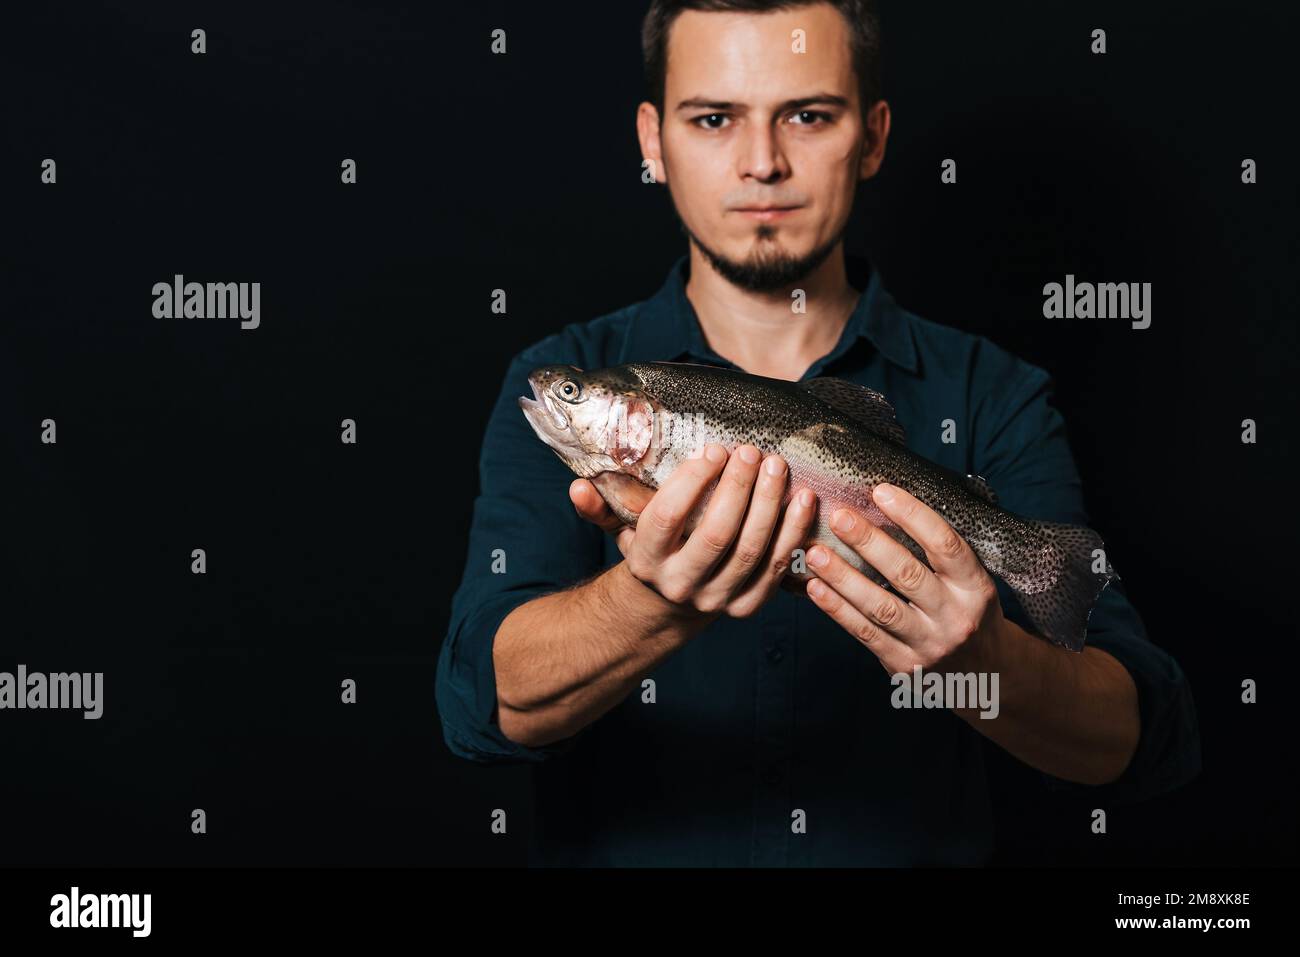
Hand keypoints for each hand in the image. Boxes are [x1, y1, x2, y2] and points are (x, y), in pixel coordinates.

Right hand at [570, 444, 817, 617]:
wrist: (670, 603)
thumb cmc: (651, 549)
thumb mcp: (622, 528)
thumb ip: (601, 507)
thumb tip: (578, 487)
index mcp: (646, 559)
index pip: (669, 517)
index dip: (693, 481)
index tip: (712, 449)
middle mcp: (681, 582)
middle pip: (716, 534)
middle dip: (738, 488)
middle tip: (751, 452)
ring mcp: (717, 598)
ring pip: (751, 550)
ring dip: (769, 505)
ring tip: (778, 466)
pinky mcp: (747, 605)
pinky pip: (777, 568)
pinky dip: (794, 532)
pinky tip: (804, 499)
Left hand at [803, 482, 1006, 673]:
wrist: (984, 673)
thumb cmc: (967, 612)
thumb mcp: (971, 582)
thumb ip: (938, 553)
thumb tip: (886, 505)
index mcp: (976, 587)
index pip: (946, 544)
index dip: (913, 515)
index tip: (881, 491)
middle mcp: (955, 616)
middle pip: (907, 574)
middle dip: (869, 542)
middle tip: (838, 516)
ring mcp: (929, 644)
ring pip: (881, 607)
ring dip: (844, 578)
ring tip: (816, 554)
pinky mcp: (904, 665)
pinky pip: (865, 634)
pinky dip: (838, 610)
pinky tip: (815, 588)